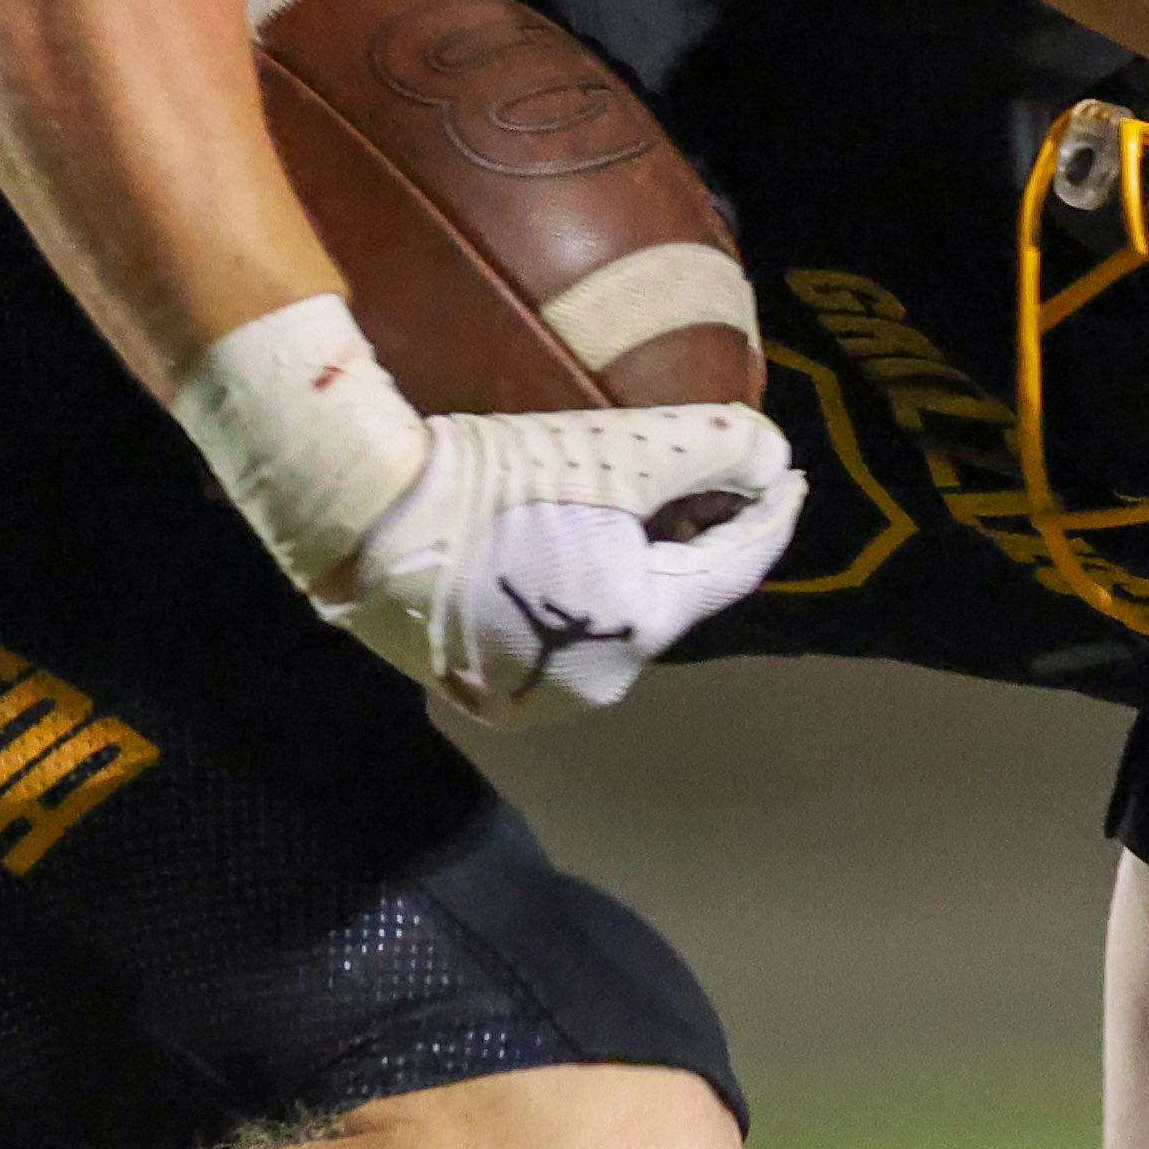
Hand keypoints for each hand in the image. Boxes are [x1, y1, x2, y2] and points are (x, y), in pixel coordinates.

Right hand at [325, 405, 804, 722]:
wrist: (358, 515)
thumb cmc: (493, 480)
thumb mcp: (617, 451)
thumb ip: (712, 449)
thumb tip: (771, 457)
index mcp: (637, 632)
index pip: (731, 568)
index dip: (768, 515)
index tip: (791, 476)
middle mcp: (596, 684)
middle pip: (674, 596)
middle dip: (700, 537)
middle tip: (719, 480)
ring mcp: (537, 698)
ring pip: (619, 618)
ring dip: (642, 564)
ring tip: (652, 506)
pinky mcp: (488, 691)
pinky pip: (564, 636)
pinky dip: (586, 590)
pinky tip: (584, 546)